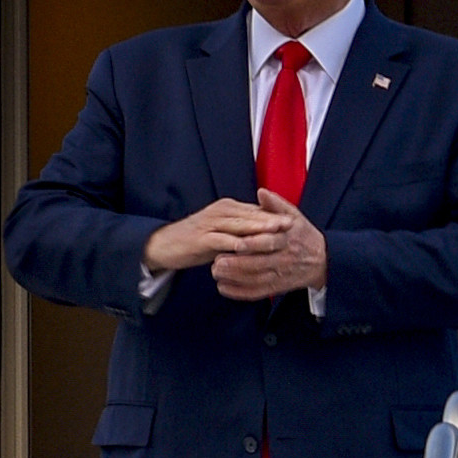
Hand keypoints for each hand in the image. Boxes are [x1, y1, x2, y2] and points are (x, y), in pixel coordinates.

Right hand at [143, 197, 279, 279]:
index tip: (294, 221)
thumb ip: (240, 230)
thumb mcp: (221, 232)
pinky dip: (236, 244)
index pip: (255, 210)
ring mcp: (210, 223)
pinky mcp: (201, 237)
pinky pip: (222, 240)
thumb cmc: (194, 240)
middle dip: (272, 221)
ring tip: (277, 236)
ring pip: (240, 226)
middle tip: (292, 225)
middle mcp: (221, 212)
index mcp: (227, 208)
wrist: (163, 245)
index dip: (275, 215)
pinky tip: (248, 249)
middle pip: (251, 215)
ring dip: (259, 231)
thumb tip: (262, 231)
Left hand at [209, 201, 327, 302]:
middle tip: (217, 261)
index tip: (236, 241)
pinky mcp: (276, 288)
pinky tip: (222, 288)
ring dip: (234, 278)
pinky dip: (239, 293)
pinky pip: (256, 293)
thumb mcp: (295, 216)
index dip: (253, 244)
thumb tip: (261, 192)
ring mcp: (279, 275)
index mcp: (287, 239)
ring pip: (255, 280)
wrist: (323, 261)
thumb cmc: (303, 235)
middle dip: (237, 264)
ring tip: (215, 272)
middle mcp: (284, 259)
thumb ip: (276, 204)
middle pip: (259, 264)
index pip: (269, 242)